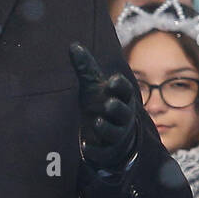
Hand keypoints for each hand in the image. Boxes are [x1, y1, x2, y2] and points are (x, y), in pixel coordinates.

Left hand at [69, 42, 137, 170]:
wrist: (108, 135)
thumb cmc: (101, 105)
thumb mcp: (93, 87)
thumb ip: (85, 68)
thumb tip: (73, 45)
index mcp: (121, 98)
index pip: (125, 90)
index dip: (120, 86)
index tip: (112, 81)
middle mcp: (123, 117)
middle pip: (124, 112)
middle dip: (117, 108)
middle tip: (108, 104)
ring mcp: (117, 136)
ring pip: (115, 132)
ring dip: (106, 127)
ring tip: (96, 121)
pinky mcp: (108, 152)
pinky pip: (104, 153)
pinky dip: (95, 150)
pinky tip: (84, 146)